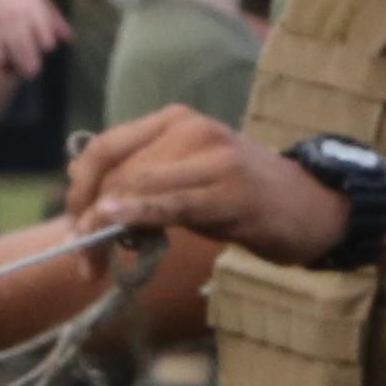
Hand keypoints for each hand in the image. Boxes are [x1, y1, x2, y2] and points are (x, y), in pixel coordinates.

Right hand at [0, 0, 70, 79]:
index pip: (39, 23)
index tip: (48, 46)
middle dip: (26, 55)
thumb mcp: (45, 4)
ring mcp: (3, 24)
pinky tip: (6, 67)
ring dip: (13, 60)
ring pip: (7, 43)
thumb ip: (57, 22)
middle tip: (34, 72)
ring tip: (21, 74)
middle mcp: (18, 17)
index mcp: (34, 9)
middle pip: (21, 37)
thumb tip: (69, 39)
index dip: (43, 34)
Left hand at [73, 107, 346, 265]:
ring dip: (106, 230)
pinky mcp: (232, 192)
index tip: (72, 228)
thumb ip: (140, 174)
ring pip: (137, 188)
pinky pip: (173, 203)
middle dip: (88, 218)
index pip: (105, 149)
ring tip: (96, 264)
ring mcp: (215, 158)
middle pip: (116, 173)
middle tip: (83, 260)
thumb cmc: (241, 197)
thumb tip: (77, 179)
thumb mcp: (186, 177)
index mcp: (175, 121)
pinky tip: (115, 222)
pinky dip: (138, 212)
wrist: (313, 207)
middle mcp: (192, 129)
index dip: (79, 190)